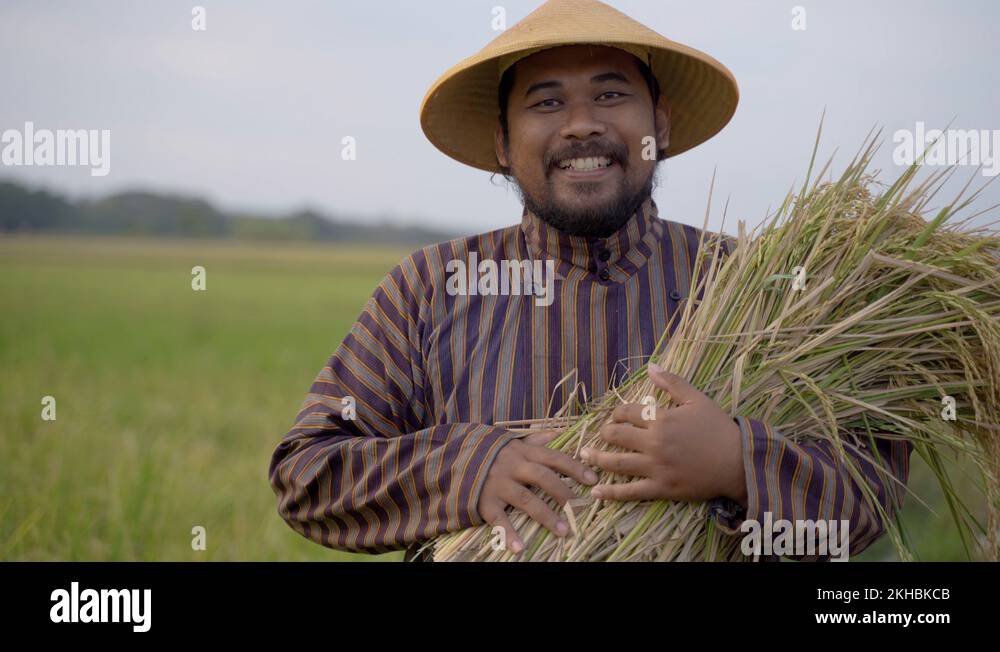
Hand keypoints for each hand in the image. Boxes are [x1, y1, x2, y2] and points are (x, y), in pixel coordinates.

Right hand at [478, 429, 598, 553]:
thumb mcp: (511, 441)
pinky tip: (520, 548)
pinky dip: (509, 533)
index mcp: (522, 451)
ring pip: (526, 500)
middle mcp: (512, 466)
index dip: (575, 468)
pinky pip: (499, 519)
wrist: (453, 458)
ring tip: (563, 531)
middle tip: (579, 509)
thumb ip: (535, 440)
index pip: (554, 458)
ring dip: (546, 516)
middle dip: (563, 494)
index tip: (593, 480)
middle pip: (543, 478)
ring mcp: (498, 484)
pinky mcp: (484, 500)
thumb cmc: (489, 452)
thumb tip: (558, 433)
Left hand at [581, 363, 747, 505]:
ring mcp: (657, 467)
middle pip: (616, 436)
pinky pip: (631, 492)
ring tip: (585, 456)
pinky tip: (596, 492)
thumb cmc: (718, 429)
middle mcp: (655, 442)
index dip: (616, 413)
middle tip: (601, 434)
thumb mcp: (697, 399)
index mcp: (661, 419)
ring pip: (617, 463)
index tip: (615, 416)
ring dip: (597, 459)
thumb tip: (651, 366)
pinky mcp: (662, 488)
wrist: (739, 462)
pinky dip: (611, 493)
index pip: (626, 413)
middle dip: (604, 433)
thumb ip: (672, 382)